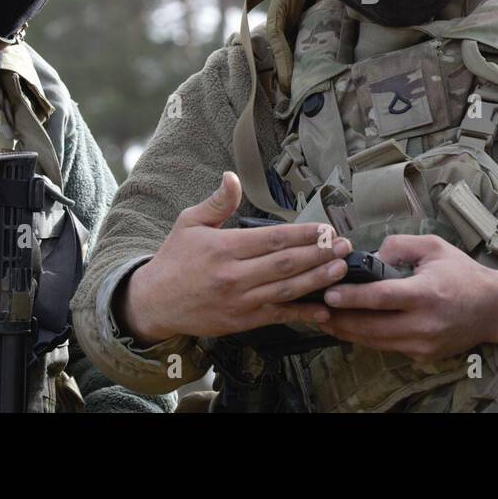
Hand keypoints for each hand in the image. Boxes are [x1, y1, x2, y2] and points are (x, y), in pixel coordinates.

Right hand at [118, 171, 351, 344]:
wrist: (154, 303)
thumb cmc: (175, 260)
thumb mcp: (190, 223)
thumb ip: (217, 202)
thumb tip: (232, 177)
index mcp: (224, 248)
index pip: (272, 239)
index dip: (302, 234)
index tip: (324, 228)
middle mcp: (234, 276)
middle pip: (285, 264)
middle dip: (318, 254)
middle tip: (343, 245)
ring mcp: (240, 301)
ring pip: (286, 290)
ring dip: (317, 280)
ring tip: (340, 268)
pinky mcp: (243, 321)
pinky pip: (278, 316)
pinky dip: (302, 314)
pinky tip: (324, 310)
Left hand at [317, 234, 497, 361]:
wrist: (493, 308)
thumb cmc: (462, 273)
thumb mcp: (434, 247)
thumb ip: (399, 246)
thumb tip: (369, 257)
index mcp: (427, 293)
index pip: (382, 298)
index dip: (352, 297)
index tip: (328, 294)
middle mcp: (424, 324)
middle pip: (371, 327)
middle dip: (339, 319)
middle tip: (315, 309)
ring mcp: (423, 344)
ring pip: (375, 342)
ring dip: (347, 332)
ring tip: (325, 319)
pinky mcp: (423, 356)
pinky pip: (387, 347)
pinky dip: (366, 338)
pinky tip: (350, 328)